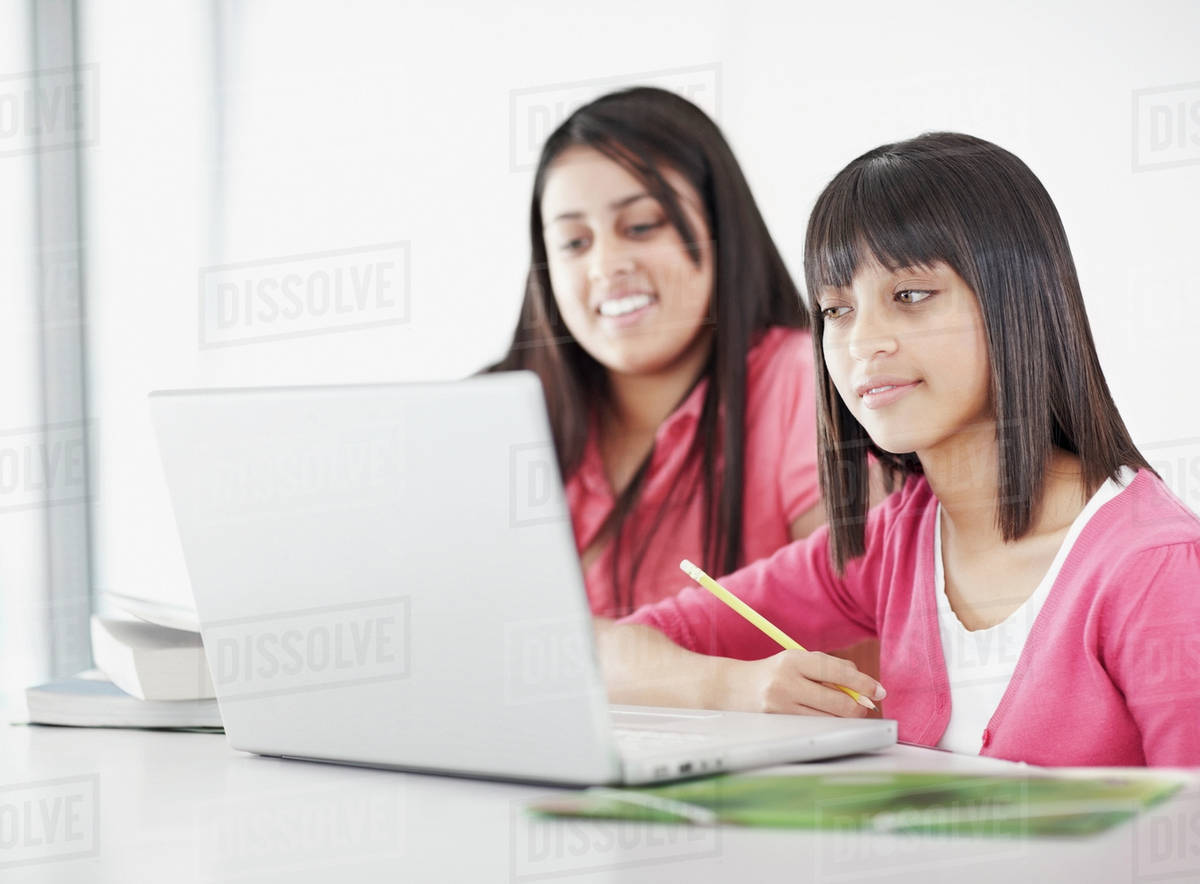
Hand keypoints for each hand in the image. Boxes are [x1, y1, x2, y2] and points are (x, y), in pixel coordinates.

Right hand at [721, 649, 885, 716]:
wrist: (733, 688)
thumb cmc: (775, 673)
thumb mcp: (798, 662)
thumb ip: (829, 671)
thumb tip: (863, 688)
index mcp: (794, 660)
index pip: (836, 671)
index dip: (862, 682)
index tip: (879, 691)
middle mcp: (786, 682)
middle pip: (837, 702)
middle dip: (857, 707)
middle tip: (864, 707)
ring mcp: (780, 706)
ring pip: (828, 720)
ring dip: (842, 718)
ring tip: (841, 711)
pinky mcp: (778, 725)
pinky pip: (814, 728)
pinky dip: (825, 724)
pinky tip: (823, 719)